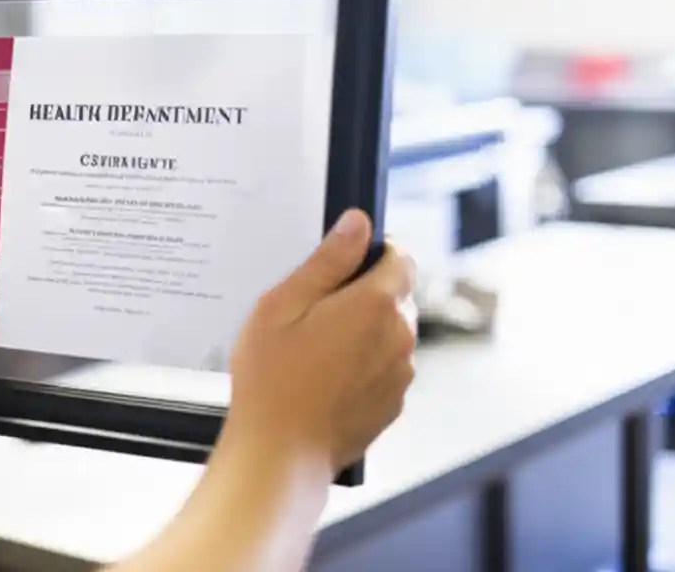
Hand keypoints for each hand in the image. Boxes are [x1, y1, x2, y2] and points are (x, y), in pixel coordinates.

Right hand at [223, 209, 416, 472]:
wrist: (280, 452)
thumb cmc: (272, 378)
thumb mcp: (284, 305)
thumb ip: (327, 260)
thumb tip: (358, 222)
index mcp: (376, 303)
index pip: (402, 257)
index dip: (376, 252)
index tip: (346, 262)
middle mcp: (400, 336)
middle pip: (396, 296)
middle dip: (364, 294)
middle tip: (313, 312)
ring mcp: (400, 374)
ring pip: (390, 334)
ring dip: (363, 332)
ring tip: (313, 351)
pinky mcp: (393, 403)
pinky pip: (384, 369)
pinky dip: (362, 366)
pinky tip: (323, 378)